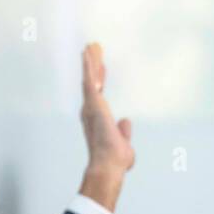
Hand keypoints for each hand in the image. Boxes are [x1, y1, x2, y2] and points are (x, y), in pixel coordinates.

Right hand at [78, 42, 133, 210]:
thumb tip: (125, 121)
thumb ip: (123, 131)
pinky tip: (88, 54)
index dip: (99, 81)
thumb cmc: (114, 160)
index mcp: (98, 119)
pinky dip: (89, 67)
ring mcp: (91, 107)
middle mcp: (91, 112)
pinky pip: (90, 81)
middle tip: (91, 50)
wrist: (109, 166)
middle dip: (92, 66)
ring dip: (89, 62)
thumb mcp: (122, 142)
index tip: (101, 69)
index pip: (98, 95)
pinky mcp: (94, 104)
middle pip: (91, 84)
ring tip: (89, 46)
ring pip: (89, 79)